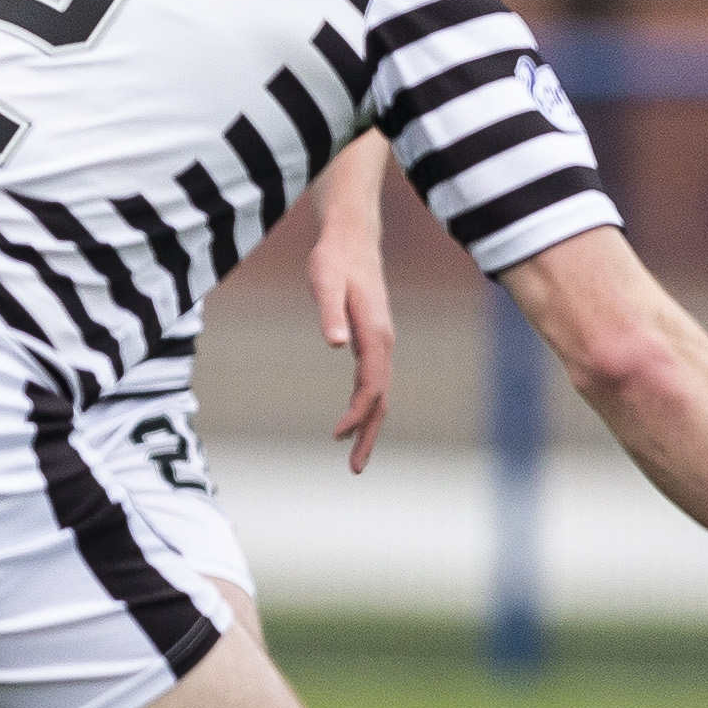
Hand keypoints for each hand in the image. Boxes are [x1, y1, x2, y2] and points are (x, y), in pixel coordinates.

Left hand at [309, 209, 396, 472]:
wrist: (351, 238)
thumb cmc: (333, 259)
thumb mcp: (323, 281)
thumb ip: (329, 312)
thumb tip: (337, 345)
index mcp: (375, 335)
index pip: (372, 386)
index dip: (357, 414)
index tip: (336, 435)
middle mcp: (384, 343)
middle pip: (381, 399)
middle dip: (369, 434)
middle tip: (355, 469)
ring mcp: (381, 343)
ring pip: (380, 393)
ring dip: (369, 425)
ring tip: (354, 456)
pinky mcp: (373, 340)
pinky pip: (373, 381)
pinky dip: (366, 405)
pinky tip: (353, 420)